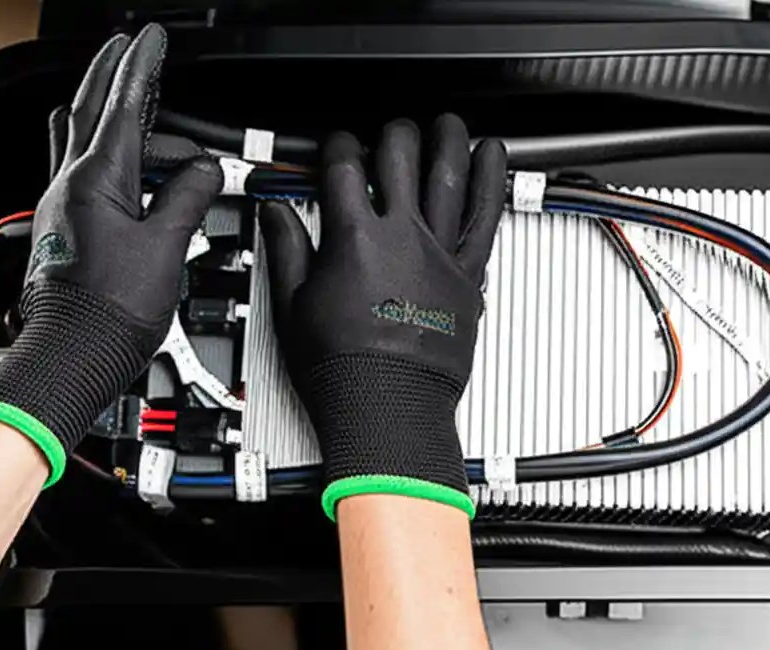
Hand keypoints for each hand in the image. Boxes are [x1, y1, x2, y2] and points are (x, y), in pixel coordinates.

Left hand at [0, 24, 221, 485]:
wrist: (73, 354)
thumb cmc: (111, 313)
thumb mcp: (166, 249)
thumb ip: (186, 199)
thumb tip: (205, 172)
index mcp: (96, 182)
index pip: (122, 107)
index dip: (141, 68)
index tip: (150, 39)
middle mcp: (69, 186)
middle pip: (89, 111)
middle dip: (114, 75)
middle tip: (133, 50)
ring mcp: (61, 206)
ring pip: (81, 140)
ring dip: (106, 114)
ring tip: (133, 103)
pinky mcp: (63, 227)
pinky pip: (81, 171)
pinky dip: (105, 153)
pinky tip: (118, 160)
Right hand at [259, 115, 506, 519]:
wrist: (387, 408)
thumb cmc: (342, 370)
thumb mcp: (293, 307)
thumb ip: (287, 250)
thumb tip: (277, 215)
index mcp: (353, 241)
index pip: (344, 170)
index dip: (337, 147)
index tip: (337, 146)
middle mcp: (401, 238)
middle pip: (400, 160)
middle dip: (392, 135)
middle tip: (391, 131)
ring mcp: (438, 254)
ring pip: (448, 177)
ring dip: (447, 141)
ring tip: (447, 122)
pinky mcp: (467, 276)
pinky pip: (485, 218)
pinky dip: (491, 182)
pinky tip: (492, 158)